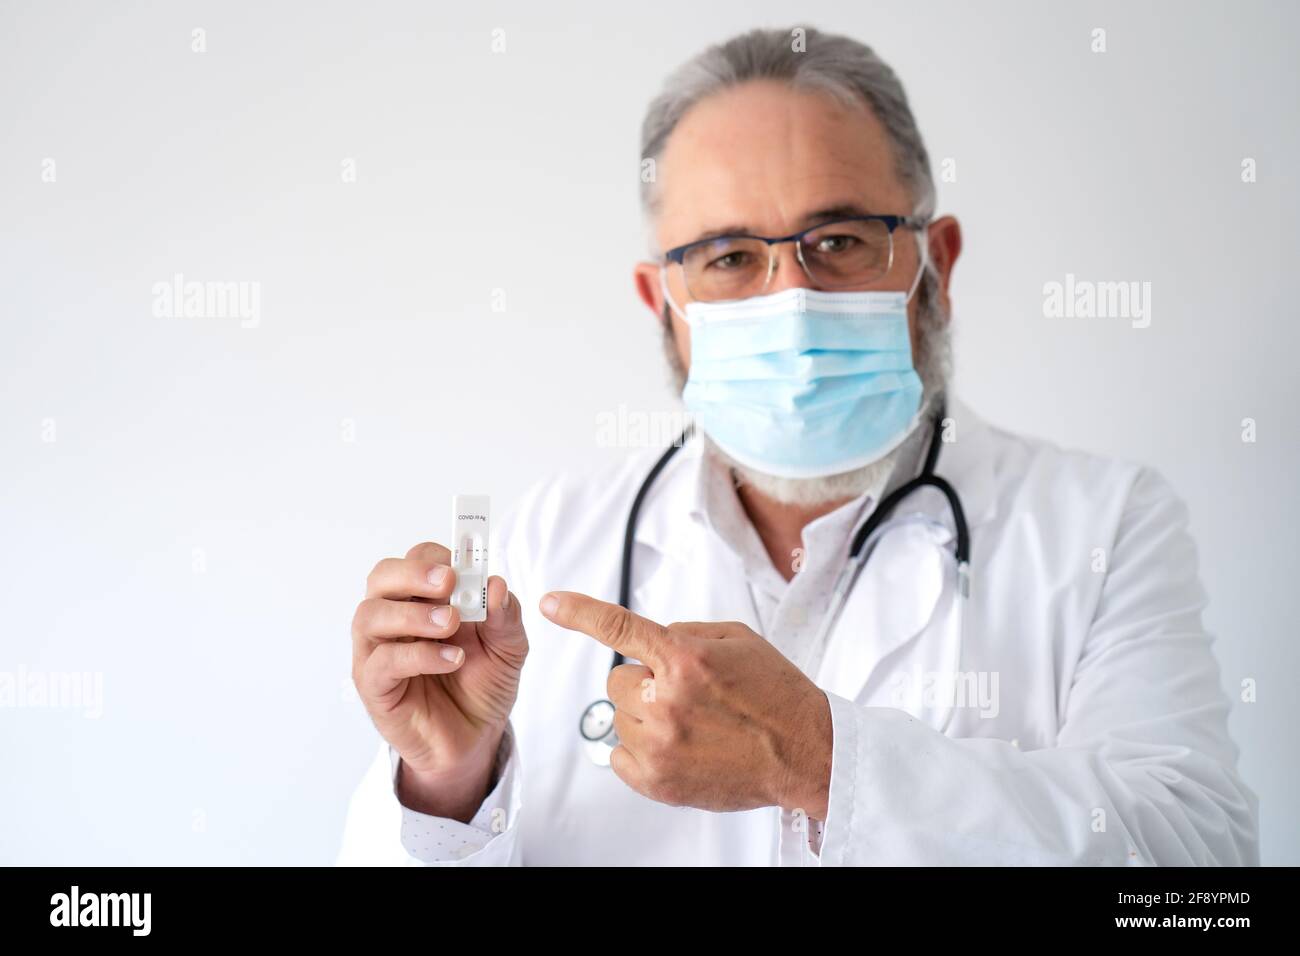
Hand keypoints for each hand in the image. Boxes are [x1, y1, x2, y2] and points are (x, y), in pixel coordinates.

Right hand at [351, 542, 527, 819]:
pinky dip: (418, 655)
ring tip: (450, 623)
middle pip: (381, 577)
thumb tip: (496, 584)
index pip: (416, 559)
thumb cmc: (481, 684)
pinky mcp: (374, 686)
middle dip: (413, 573)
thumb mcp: (509, 647)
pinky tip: (451, 659)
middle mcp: (394, 617)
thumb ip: (505, 616)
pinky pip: (382, 662)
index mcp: (423, 598)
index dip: (437, 556)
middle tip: (448, 582)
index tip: (464, 565)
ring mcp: (378, 651)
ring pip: (371, 615)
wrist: (475, 739)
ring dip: (413, 614)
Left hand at [540, 591, 831, 817]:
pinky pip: (620, 756)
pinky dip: (642, 751)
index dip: (579, 613)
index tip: (551, 602)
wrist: (806, 753)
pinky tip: (680, 748)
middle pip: (618, 681)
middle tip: (685, 694)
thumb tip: (649, 638)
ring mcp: (661, 745)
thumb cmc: (777, 696)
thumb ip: (686, 633)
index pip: (619, 628)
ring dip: (645, 716)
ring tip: (692, 724)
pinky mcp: (658, 782)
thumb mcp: (738, 639)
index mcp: (686, 659)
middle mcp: (668, 701)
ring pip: (619, 718)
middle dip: (643, 682)